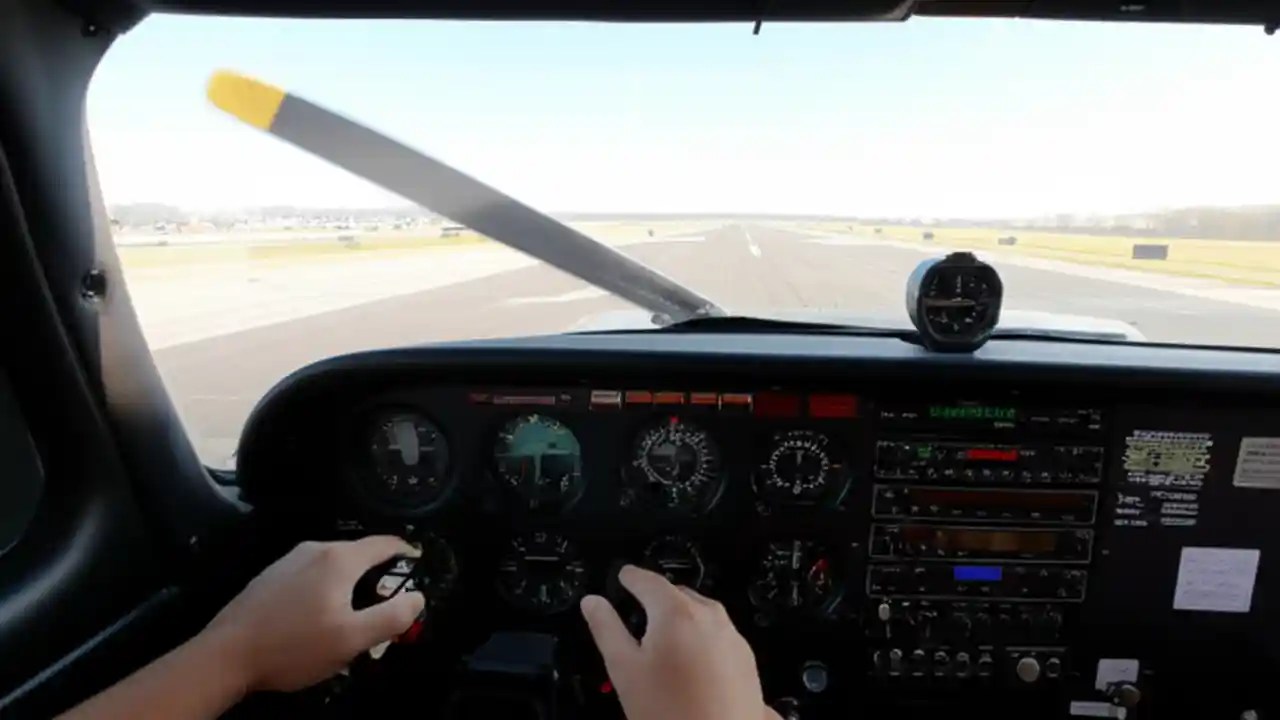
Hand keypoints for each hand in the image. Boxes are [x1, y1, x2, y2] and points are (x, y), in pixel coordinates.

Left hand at [201, 536, 424, 692]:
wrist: (226, 655)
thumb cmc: (294, 646)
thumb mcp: (352, 640)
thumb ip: (392, 617)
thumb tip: (418, 597)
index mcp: (339, 559)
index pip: (385, 544)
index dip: (406, 553)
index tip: (418, 567)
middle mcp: (315, 549)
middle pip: (359, 555)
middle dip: (377, 576)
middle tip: (386, 608)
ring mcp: (288, 561)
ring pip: (333, 566)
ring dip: (349, 585)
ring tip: (351, 617)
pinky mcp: (270, 577)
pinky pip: (310, 576)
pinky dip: (324, 590)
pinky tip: (316, 619)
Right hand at [580, 565, 781, 719]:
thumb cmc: (667, 709)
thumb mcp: (624, 670)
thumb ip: (606, 629)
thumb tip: (592, 601)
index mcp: (676, 612)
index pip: (648, 580)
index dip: (631, 577)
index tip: (623, 576)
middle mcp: (710, 614)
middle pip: (676, 594)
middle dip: (656, 598)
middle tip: (638, 613)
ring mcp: (732, 635)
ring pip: (700, 612)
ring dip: (680, 617)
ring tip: (663, 641)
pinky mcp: (746, 657)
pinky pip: (718, 633)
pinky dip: (701, 636)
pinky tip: (691, 663)